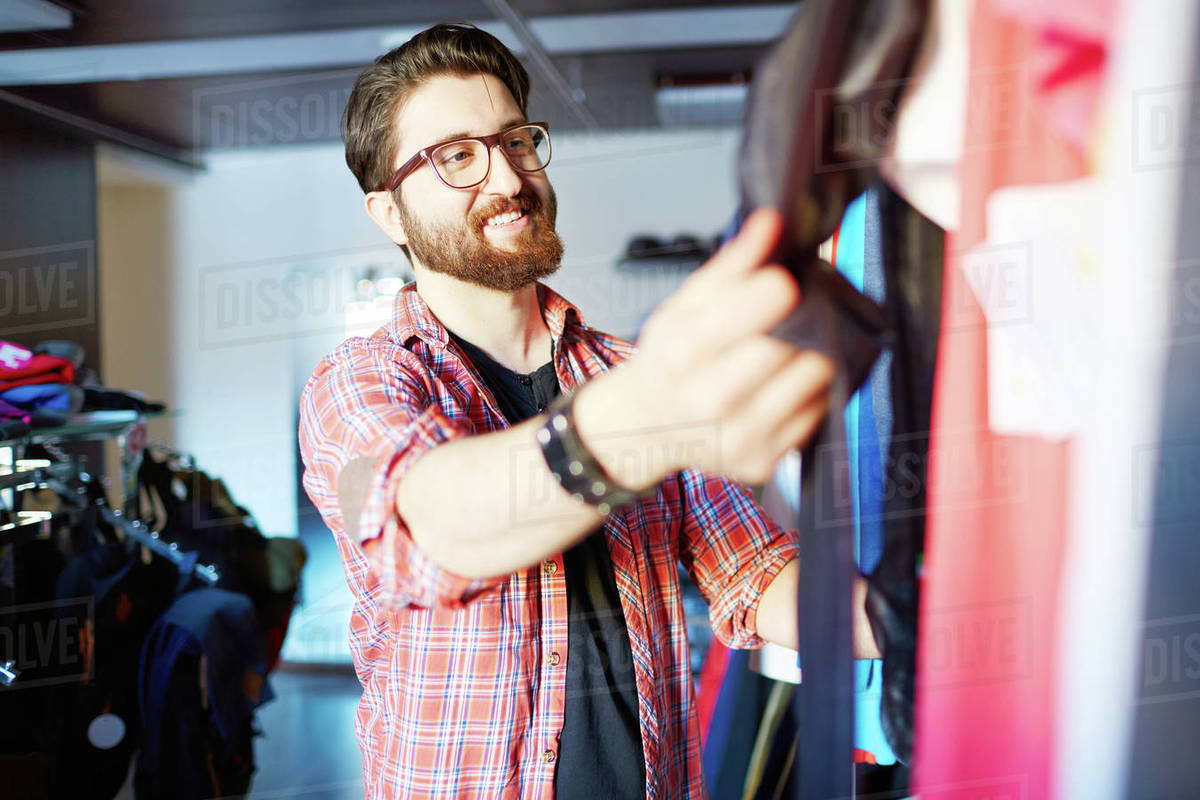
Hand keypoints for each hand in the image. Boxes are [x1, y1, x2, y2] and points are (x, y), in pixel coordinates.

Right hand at [623, 207, 834, 485]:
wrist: (649, 426)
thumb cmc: (670, 361)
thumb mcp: (683, 306)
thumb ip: (732, 265)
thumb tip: (772, 222)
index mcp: (681, 354)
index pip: (743, 314)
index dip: (773, 291)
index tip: (783, 283)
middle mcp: (708, 402)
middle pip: (787, 348)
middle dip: (798, 324)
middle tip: (790, 316)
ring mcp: (738, 437)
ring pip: (814, 379)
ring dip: (811, 356)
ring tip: (790, 350)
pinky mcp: (764, 462)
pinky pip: (817, 413)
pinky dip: (810, 393)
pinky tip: (785, 385)